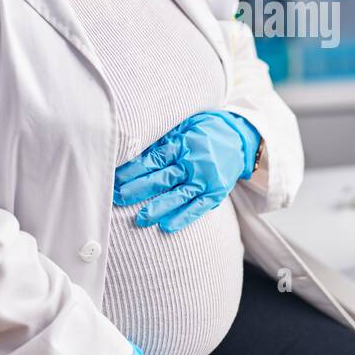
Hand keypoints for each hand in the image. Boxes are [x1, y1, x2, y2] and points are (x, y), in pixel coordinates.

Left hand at [113, 111, 259, 232]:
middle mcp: (193, 161)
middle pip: (162, 177)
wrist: (239, 138)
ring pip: (179, 195)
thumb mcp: (183, 128)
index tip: (115, 179)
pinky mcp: (215, 192)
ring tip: (140, 219)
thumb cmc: (203, 132)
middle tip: (118, 198)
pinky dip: (183, 217)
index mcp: (182, 143)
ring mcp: (205, 178)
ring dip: (158, 208)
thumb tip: (131, 150)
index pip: (153, 159)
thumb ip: (162, 140)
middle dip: (138, 189)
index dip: (133, 170)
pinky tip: (166, 227)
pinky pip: (198, 207)